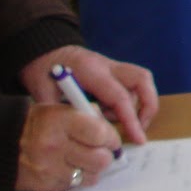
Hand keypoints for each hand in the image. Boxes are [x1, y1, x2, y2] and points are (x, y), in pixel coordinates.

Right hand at [16, 101, 120, 190]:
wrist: (2, 143)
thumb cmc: (39, 123)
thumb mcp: (62, 109)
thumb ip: (89, 117)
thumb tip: (112, 134)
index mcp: (60, 121)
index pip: (100, 134)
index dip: (111, 138)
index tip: (111, 139)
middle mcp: (53, 146)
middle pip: (100, 160)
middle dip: (106, 156)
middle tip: (102, 151)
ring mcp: (48, 169)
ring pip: (91, 176)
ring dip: (94, 169)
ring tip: (86, 160)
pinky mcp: (45, 186)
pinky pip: (75, 186)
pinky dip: (78, 178)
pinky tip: (70, 167)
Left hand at [21, 45, 157, 147]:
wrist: (42, 51)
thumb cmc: (41, 73)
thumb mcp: (45, 96)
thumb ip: (67, 115)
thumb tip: (88, 135)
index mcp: (91, 71)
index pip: (119, 96)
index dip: (131, 119)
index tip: (138, 139)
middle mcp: (107, 65)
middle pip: (142, 79)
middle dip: (148, 105)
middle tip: (141, 128)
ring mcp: (111, 66)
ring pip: (139, 83)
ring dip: (135, 105)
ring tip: (114, 122)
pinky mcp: (112, 70)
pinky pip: (129, 86)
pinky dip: (125, 103)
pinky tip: (107, 113)